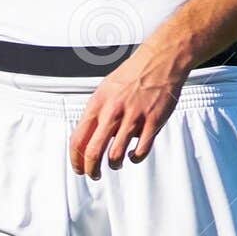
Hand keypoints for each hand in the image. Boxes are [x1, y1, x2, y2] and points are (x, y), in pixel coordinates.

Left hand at [69, 35, 194, 178]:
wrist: (160, 60)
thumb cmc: (131, 76)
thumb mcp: (104, 91)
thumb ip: (95, 114)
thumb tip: (85, 139)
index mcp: (97, 105)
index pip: (77, 140)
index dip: (76, 160)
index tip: (79, 168)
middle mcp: (113, 112)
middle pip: (93, 152)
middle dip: (91, 170)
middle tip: (94, 174)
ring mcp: (134, 118)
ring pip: (115, 156)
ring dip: (114, 165)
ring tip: (116, 164)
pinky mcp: (153, 122)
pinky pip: (141, 151)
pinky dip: (135, 159)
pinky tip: (133, 156)